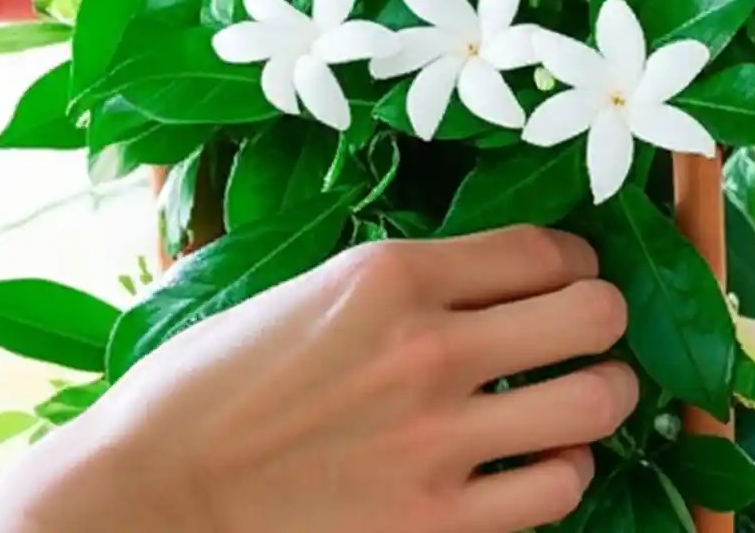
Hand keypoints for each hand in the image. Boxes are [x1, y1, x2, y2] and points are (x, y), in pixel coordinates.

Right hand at [0, 227, 636, 532]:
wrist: (149, 494)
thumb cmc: (206, 387)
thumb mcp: (304, 294)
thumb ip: (399, 283)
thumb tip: (482, 280)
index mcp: (391, 276)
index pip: (545, 250)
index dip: (575, 261)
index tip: (569, 275)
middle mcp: (430, 348)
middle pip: (593, 314)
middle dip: (605, 319)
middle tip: (589, 332)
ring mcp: (438, 440)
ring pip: (596, 402)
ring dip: (603, 394)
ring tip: (584, 396)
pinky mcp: (436, 523)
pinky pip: (558, 489)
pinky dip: (563, 472)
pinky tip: (539, 465)